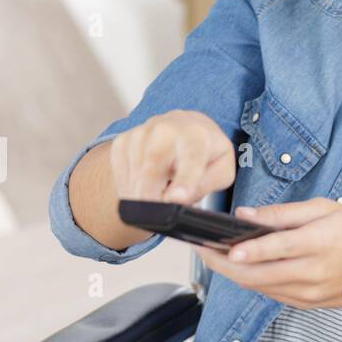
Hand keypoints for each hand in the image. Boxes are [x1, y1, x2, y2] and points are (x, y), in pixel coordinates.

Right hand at [110, 110, 235, 204]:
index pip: (191, 156)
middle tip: (153, 214)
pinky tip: (142, 190)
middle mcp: (168, 128)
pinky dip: (128, 187)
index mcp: (197, 135)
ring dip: (140, 193)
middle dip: (151, 193)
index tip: (177, 198)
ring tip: (153, 202)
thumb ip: (206, 184)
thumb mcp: (221, 170)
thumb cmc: (206, 153)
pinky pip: (120, 170)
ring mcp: (142, 132)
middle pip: (153, 162)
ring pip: (134, 169)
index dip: (184, 179)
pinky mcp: (124, 140)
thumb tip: (177, 199)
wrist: (186, 127)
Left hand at [192, 197, 341, 309]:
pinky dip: (254, 281)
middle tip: (201, 250)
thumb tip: (247, 216)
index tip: (223, 246)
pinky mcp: (308, 304)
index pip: (276, 249)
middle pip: (258, 275)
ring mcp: (309, 293)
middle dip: (224, 264)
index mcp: (319, 243)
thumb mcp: (325, 209)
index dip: (248, 250)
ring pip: (260, 288)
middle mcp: (313, 273)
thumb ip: (284, 214)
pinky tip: (243, 268)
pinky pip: (272, 294)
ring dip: (234, 274)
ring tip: (214, 256)